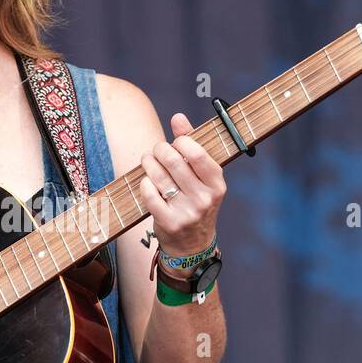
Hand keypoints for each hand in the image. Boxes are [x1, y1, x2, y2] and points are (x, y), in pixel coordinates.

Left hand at [139, 112, 226, 261]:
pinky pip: (149, 193)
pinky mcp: (169, 222)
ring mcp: (187, 212)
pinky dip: (144, 183)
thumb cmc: (196, 201)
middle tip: (156, 151)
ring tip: (148, 161)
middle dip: (159, 150)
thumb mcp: (202, 177)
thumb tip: (178, 117)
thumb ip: (192, 145)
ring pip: (159, 175)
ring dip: (148, 163)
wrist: (192, 245)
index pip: (197, 153)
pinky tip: (147, 182)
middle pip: (174, 161)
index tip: (175, 143)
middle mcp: (204, 198)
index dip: (181, 141)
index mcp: (217, 184)